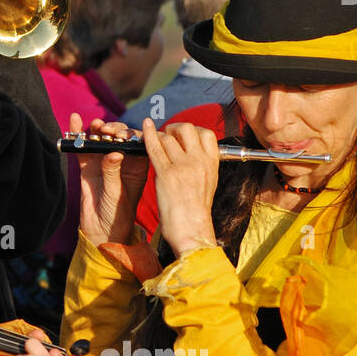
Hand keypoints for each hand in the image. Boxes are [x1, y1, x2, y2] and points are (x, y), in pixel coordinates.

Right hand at [73, 114, 149, 244]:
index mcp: (138, 167)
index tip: (122, 136)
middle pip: (119, 138)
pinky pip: (83, 148)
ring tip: (95, 126)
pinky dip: (78, 135)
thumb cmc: (117, 215)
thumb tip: (113, 153)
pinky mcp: (88, 166)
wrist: (100, 231)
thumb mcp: (117, 194)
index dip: (131, 135)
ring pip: (101, 140)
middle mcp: (122, 161)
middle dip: (113, 130)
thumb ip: (113, 173)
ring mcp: (104, 163)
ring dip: (97, 129)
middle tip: (107, 132)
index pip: (137, 144)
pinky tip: (74, 120)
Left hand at [142, 119, 219, 255]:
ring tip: (154, 144)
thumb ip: (201, 165)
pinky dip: (148, 134)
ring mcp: (183, 166)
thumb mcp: (207, 183)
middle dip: (174, 128)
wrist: (191, 230)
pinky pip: (155, 147)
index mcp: (212, 163)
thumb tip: (190, 151)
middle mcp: (199, 161)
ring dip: (158, 136)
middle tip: (166, 136)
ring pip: (168, 137)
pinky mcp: (166, 174)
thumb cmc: (195, 210)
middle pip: (187, 128)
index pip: (207, 133)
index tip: (182, 137)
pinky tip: (144, 126)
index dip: (192, 130)